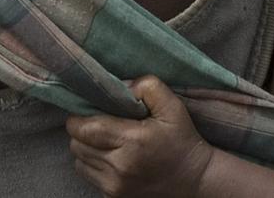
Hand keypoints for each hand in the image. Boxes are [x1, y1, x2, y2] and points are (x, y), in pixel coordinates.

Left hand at [64, 76, 215, 196]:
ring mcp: (116, 185)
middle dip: (82, 132)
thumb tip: (122, 85)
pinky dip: (93, 165)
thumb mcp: (172, 106)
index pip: (85, 129)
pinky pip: (88, 176)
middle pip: (77, 144)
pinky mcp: (115, 197)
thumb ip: (147, 87)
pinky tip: (111, 158)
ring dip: (86, 149)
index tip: (87, 111)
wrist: (196, 180)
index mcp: (132, 141)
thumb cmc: (182, 141)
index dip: (79, 118)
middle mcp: (120, 166)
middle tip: (98, 125)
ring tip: (105, 142)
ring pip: (79, 161)